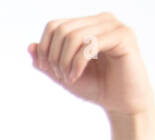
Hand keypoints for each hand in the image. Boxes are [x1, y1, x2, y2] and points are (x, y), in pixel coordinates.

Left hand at [29, 13, 154, 118]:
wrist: (122, 103)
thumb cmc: (96, 87)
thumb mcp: (64, 74)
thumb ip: (48, 62)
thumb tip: (30, 46)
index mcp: (88, 24)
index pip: (54, 25)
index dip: (44, 48)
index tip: (47, 69)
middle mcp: (102, 20)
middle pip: (62, 30)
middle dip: (54, 56)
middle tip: (60, 76)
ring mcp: (114, 26)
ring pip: (74, 36)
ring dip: (64, 61)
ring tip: (69, 78)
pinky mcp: (124, 36)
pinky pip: (90, 44)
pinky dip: (77, 63)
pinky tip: (76, 77)